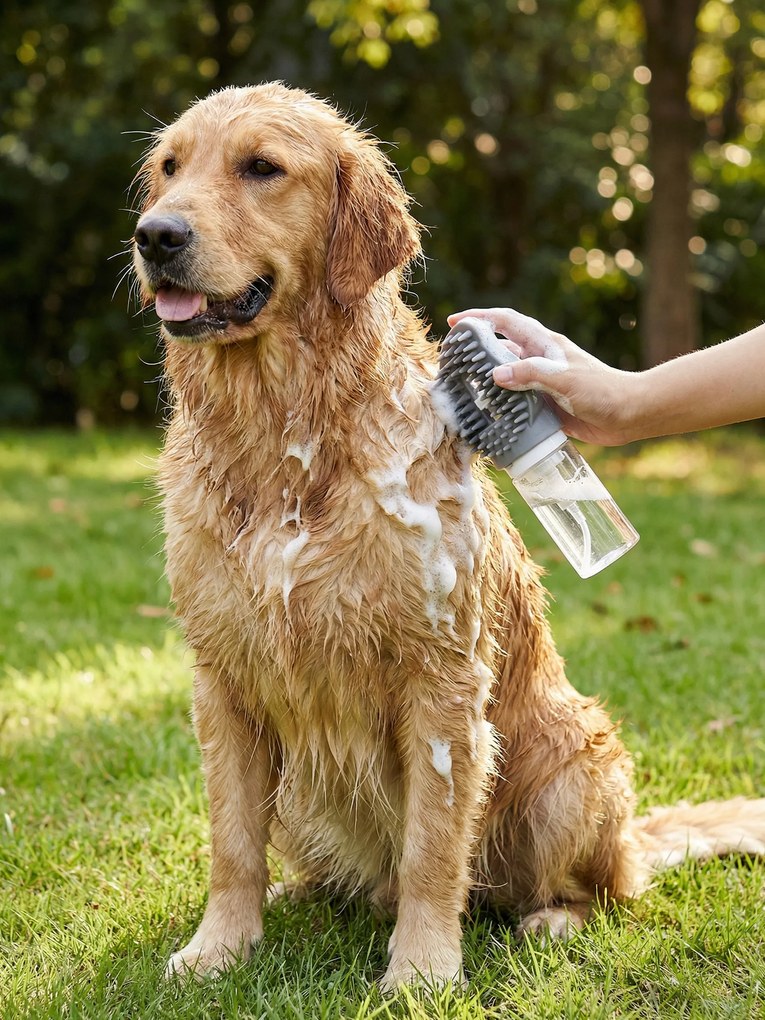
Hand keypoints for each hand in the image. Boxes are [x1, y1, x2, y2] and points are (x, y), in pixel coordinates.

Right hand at [447, 307, 641, 445]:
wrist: (628, 414)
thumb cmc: (601, 390)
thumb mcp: (564, 378)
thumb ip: (530, 374)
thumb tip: (495, 375)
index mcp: (544, 344)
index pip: (506, 322)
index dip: (479, 318)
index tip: (455, 323)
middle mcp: (540, 359)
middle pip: (501, 348)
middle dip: (476, 349)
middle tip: (452, 360)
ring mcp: (542, 382)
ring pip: (507, 376)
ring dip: (486, 380)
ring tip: (462, 390)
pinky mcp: (546, 404)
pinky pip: (517, 401)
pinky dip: (501, 406)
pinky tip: (488, 417)